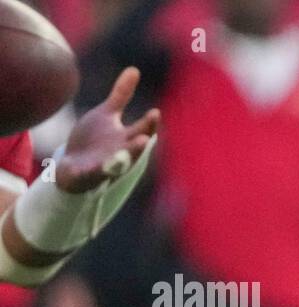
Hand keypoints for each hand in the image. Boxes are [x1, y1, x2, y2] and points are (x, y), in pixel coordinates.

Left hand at [55, 67, 159, 194]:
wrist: (73, 164)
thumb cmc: (94, 139)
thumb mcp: (107, 114)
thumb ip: (121, 95)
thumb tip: (134, 69)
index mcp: (127, 138)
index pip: (142, 130)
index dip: (149, 123)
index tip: (155, 112)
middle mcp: (121, 152)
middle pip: (133, 149)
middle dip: (138, 145)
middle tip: (144, 139)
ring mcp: (106, 165)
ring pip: (118, 165)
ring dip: (122, 161)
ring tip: (121, 157)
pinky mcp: (88, 174)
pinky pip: (92, 174)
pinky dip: (93, 172)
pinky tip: (92, 168)